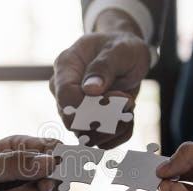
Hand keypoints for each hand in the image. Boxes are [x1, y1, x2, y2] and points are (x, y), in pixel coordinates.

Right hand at [50, 10, 150, 148]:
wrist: (127, 55)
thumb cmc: (122, 46)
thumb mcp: (120, 48)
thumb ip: (104, 66)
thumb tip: (90, 89)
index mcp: (65, 66)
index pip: (66, 96)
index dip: (92, 105)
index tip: (120, 98)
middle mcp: (63, 91)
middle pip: (73, 121)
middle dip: (107, 118)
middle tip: (129, 101)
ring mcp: (73, 109)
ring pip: (86, 136)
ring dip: (115, 127)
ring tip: (129, 106)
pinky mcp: (86, 123)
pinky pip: (101, 142)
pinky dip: (120, 134)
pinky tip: (128, 117)